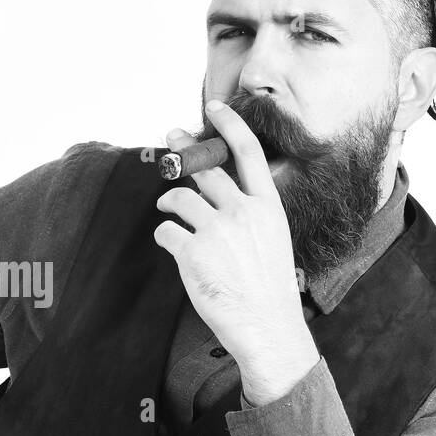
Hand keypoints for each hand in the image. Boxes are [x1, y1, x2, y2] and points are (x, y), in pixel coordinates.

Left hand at [153, 98, 318, 405]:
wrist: (267, 328)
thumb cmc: (267, 288)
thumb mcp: (271, 240)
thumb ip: (248, 213)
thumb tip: (213, 190)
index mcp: (267, 207)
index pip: (248, 152)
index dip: (229, 125)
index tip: (213, 107)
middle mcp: (243, 212)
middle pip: (205, 168)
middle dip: (182, 150)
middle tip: (169, 138)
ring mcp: (217, 231)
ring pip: (178, 197)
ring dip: (168, 199)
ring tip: (166, 206)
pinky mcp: (193, 252)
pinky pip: (165, 230)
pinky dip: (164, 235)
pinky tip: (172, 246)